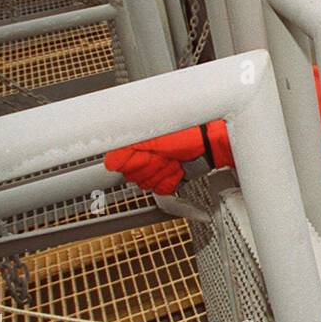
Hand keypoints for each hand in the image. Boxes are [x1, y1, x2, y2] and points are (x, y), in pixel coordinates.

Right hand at [104, 121, 232, 194]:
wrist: (209, 142)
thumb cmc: (186, 132)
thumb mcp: (153, 136)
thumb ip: (127, 149)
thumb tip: (111, 162)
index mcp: (132, 143)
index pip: (118, 165)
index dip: (133, 163)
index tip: (146, 156)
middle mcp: (141, 155)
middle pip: (133, 177)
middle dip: (151, 167)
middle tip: (163, 155)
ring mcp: (155, 168)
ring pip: (147, 184)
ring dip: (162, 173)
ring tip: (173, 160)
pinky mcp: (167, 178)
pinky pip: (161, 189)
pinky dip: (171, 180)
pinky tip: (178, 168)